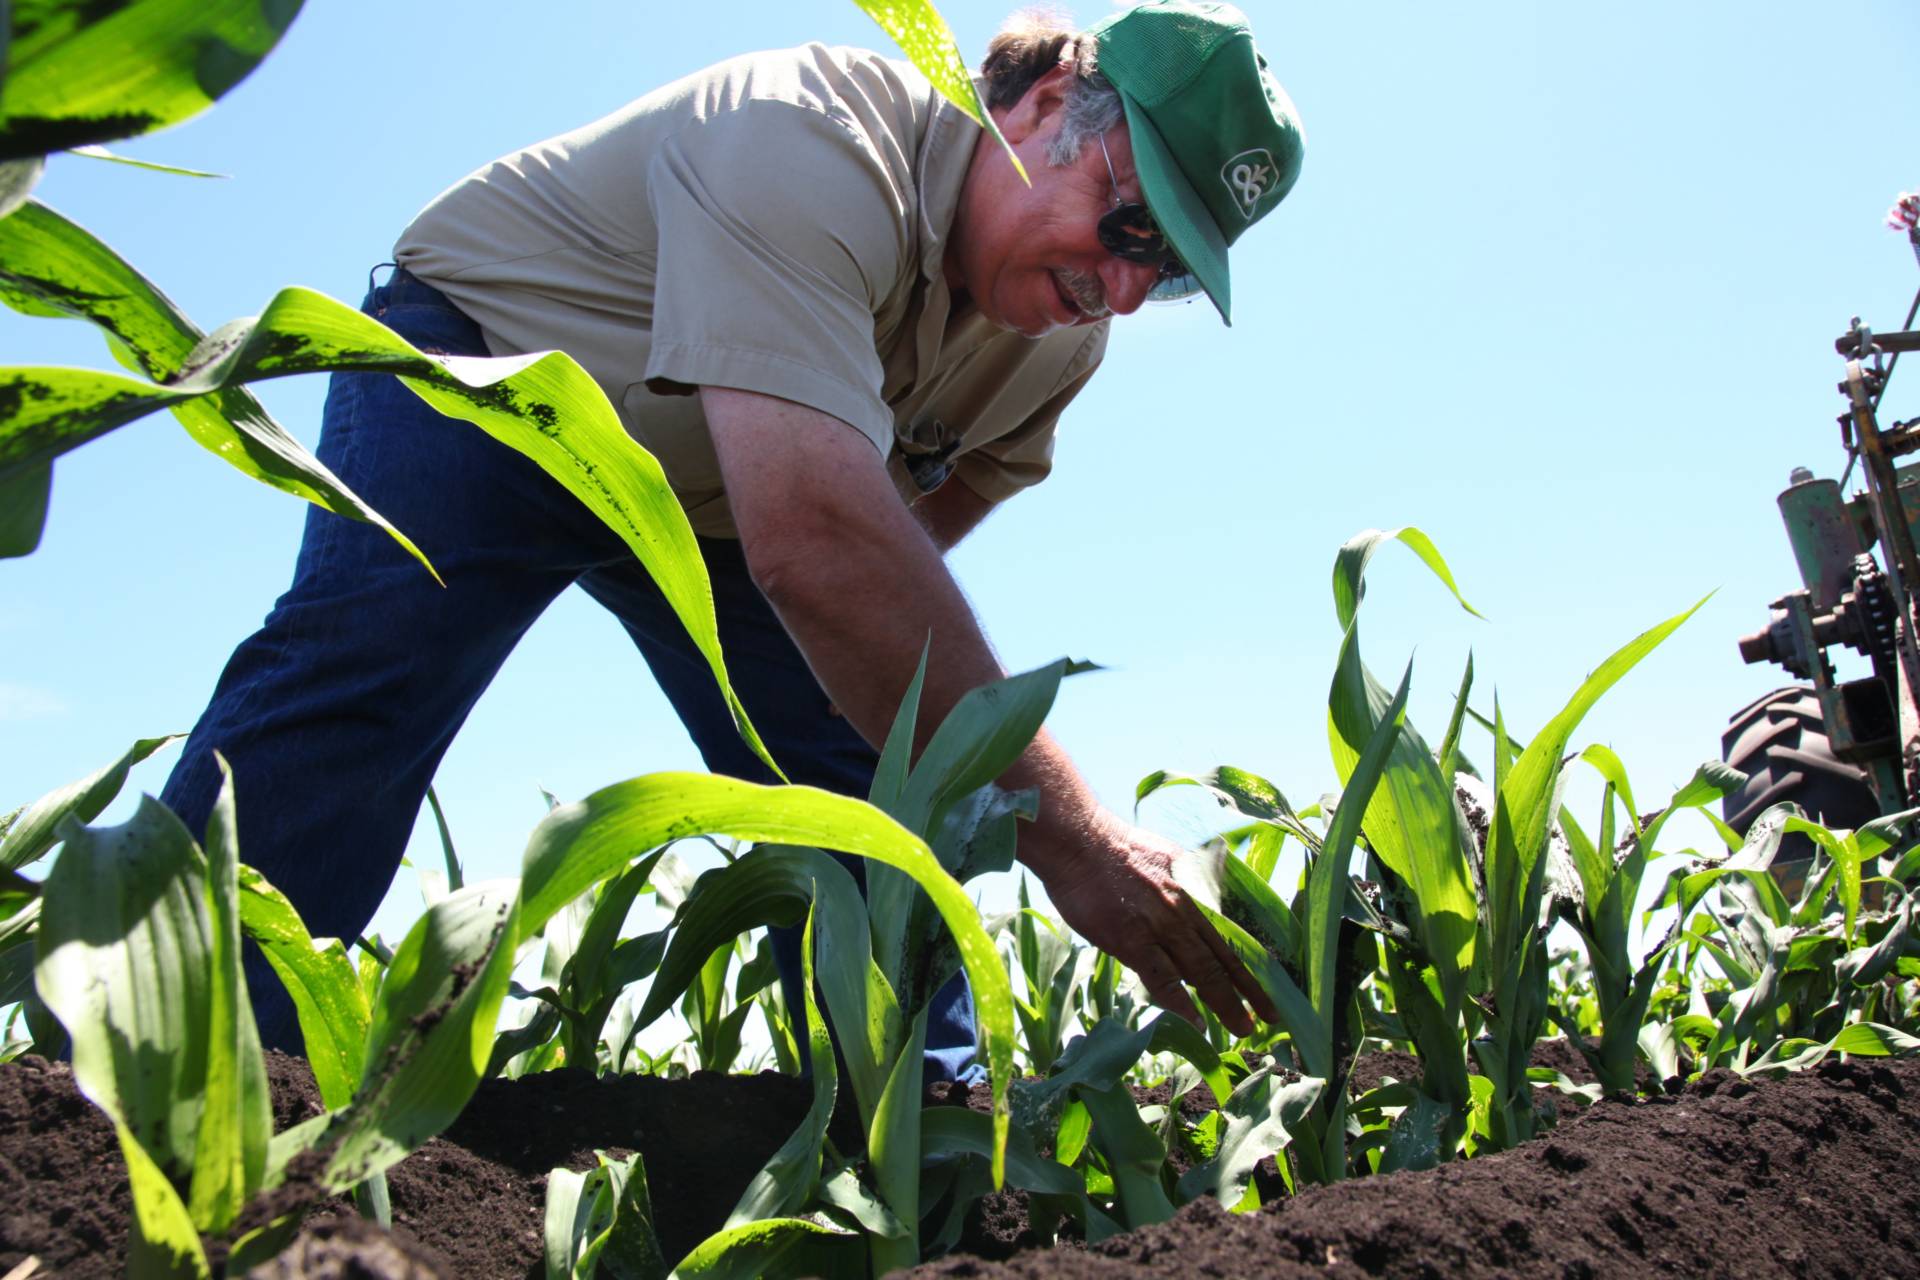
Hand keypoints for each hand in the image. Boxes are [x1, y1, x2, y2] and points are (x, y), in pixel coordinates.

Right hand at [1030, 812, 1280, 1036]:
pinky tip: (1196, 1023)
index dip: (1254, 961)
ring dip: (1225, 1001)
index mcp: (1196, 889)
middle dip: (1252, 990)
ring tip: (1244, 1028)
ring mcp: (1160, 925)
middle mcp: (1186, 908)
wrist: (1079, 842)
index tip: (1274, 982)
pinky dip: (1181, 1003)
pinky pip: (1162, 977)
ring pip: (1202, 970)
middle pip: (1226, 956)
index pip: (1234, 933)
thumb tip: (1206, 906)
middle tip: (1272, 1017)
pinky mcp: (1132, 939)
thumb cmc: (1116, 850)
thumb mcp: (1168, 858)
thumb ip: (1189, 885)